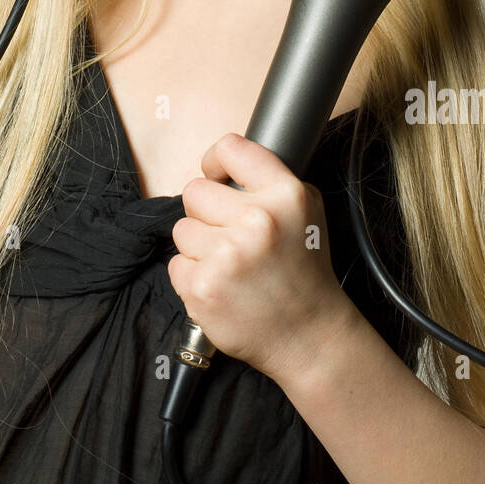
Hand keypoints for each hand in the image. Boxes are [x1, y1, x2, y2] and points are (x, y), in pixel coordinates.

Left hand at [167, 132, 353, 385]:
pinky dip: (193, 276)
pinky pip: (176, 264)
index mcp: (285, 196)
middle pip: (194, 191)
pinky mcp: (203, 288)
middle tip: (228, 234)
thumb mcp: (306, 211)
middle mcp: (257, 221)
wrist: (308, 334)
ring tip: (229, 264)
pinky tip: (221, 286)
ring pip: (182, 229)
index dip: (216, 162)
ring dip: (199, 245)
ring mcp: (227, 256)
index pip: (230, 149)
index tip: (217, 176)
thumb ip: (269, 180)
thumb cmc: (303, 271)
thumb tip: (225, 167)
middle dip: (206, 211)